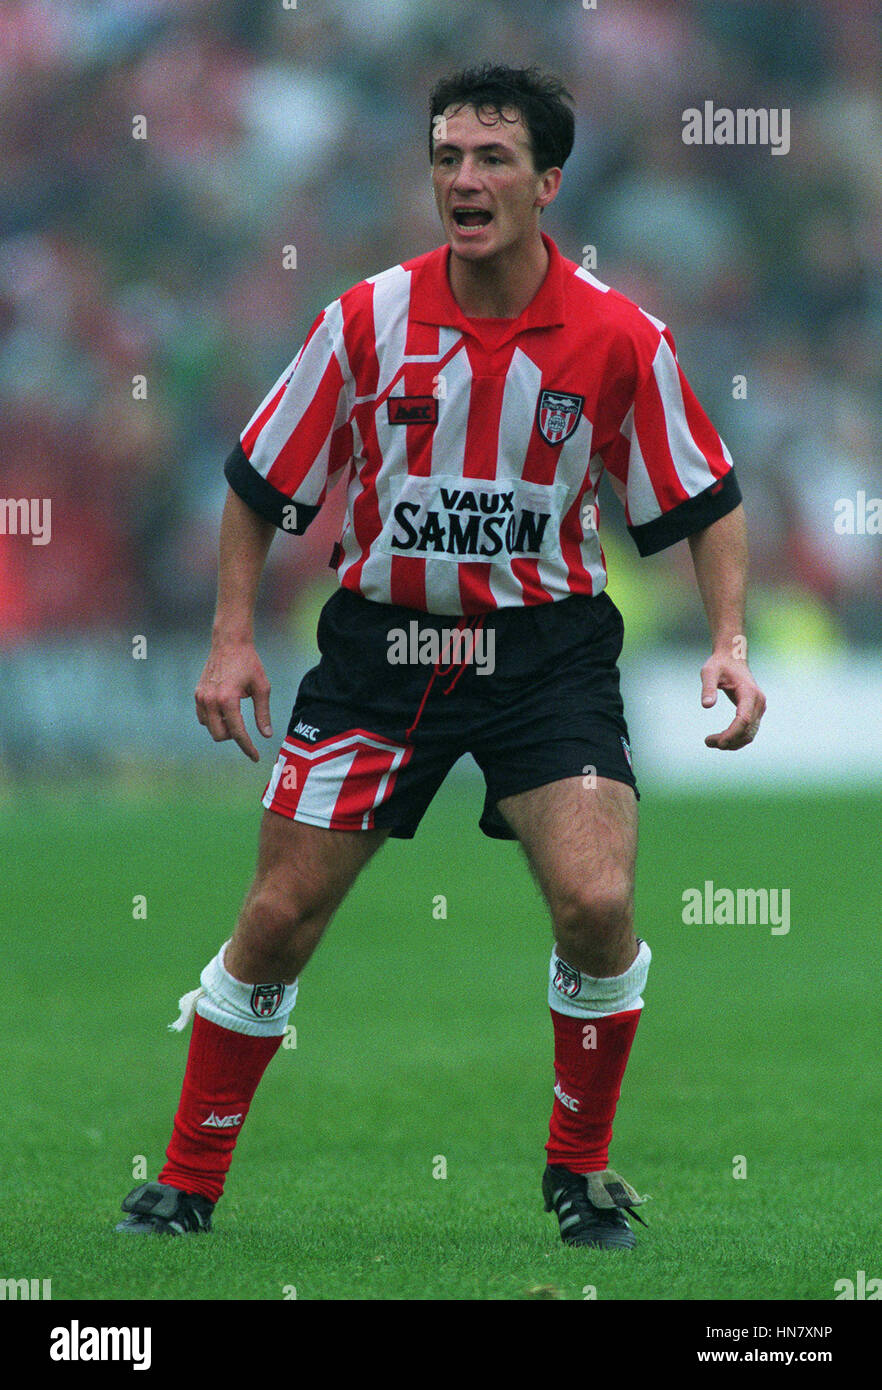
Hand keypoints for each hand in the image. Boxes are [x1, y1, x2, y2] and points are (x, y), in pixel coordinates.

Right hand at [195, 640, 272, 761]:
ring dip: (223, 728)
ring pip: (210, 728)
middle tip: (244, 728)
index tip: (255, 757)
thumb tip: (266, 735)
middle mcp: (211, 700)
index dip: (248, 747)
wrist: (229, 643)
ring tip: (235, 715)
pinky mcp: (197, 694)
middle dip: (234, 736)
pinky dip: (214, 720)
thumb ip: (263, 713)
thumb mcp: (262, 688)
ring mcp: (201, 697)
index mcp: (228, 699)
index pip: (238, 732)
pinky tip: (224, 711)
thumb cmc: (249, 663)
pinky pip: (203, 718)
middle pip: (220, 735)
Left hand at [700, 647, 765, 750]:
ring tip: (710, 742)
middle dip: (729, 740)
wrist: (733, 659)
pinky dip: (736, 739)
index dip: (732, 733)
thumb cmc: (720, 664)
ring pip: (749, 734)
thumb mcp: (709, 672)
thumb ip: (708, 688)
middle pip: (747, 730)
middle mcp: (759, 702)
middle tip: (707, 742)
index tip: (718, 743)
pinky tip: (721, 739)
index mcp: (749, 692)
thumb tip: (706, 705)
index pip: (744, 719)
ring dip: (732, 743)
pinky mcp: (756, 712)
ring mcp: (759, 708)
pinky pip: (748, 731)